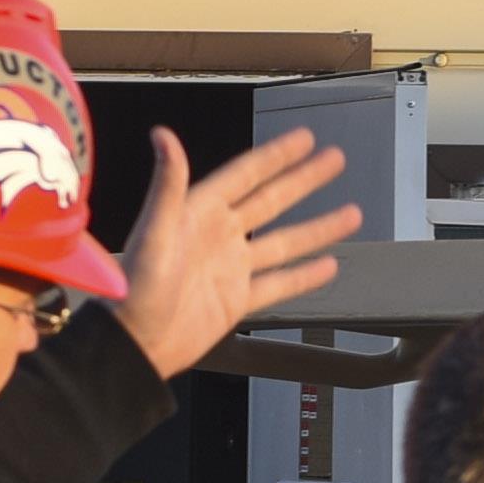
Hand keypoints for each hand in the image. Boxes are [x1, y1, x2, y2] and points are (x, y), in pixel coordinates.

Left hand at [111, 126, 360, 378]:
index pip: (246, 175)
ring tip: (351, 214)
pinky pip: (279, 284)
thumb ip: (167, 185)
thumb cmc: (132, 291)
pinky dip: (305, 276)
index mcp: (199, 213)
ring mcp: (231, 268)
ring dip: (318, 228)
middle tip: (334, 160)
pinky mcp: (236, 300)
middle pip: (272, 200)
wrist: (134, 346)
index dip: (277, 156)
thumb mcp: (154, 233)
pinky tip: (327, 266)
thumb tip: (163, 136)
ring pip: (285, 242)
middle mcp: (218, 236)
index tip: (304, 140)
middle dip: (305, 179)